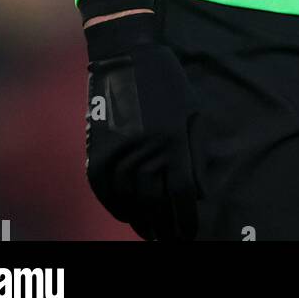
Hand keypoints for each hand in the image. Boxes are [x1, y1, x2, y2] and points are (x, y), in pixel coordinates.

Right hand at [84, 9, 206, 240]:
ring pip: (131, 202)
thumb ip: (198, 153)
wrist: (124, 56)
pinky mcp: (99, 151)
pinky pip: (107, 192)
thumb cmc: (166, 82)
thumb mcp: (193, 111)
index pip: (181, 195)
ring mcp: (119, 151)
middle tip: (171, 240)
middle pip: (156, 205)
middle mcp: (146, 150)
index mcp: (174, 139)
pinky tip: (129, 216)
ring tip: (152, 234)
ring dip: (142, 223)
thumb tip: (200, 193)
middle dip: (166, 228)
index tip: (190, 233)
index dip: (186, 220)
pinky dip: (117, 208)